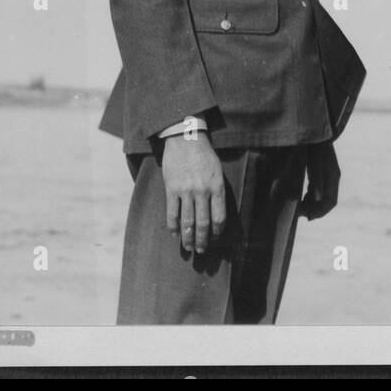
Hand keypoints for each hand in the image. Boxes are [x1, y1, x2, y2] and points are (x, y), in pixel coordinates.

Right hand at [162, 133, 225, 254]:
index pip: (219, 217)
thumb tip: (216, 212)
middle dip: (202, 240)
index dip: (217, 231)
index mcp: (217, 187)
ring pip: (187, 222)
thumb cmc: (205, 155)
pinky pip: (172, 213)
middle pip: (203, 223)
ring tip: (188, 247)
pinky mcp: (171, 189)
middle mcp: (202, 191)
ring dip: (188, 238)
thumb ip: (217, 190)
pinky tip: (175, 234)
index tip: (215, 238)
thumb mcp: (218, 171)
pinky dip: (173, 227)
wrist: (186, 139)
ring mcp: (186, 191)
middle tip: (201, 251)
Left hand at [300, 141, 339, 219]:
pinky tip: (302, 196)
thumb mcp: (315, 163)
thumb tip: (318, 199)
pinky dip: (310, 196)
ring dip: (312, 204)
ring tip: (299, 207)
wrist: (315, 133)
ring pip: (322, 196)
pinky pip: (318, 189)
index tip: (307, 217)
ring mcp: (327, 175)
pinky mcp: (321, 172)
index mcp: (333, 177)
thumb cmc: (314, 147)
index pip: (331, 202)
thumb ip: (317, 180)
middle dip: (315, 210)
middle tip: (300, 214)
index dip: (320, 212)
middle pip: (327, 201)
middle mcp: (332, 178)